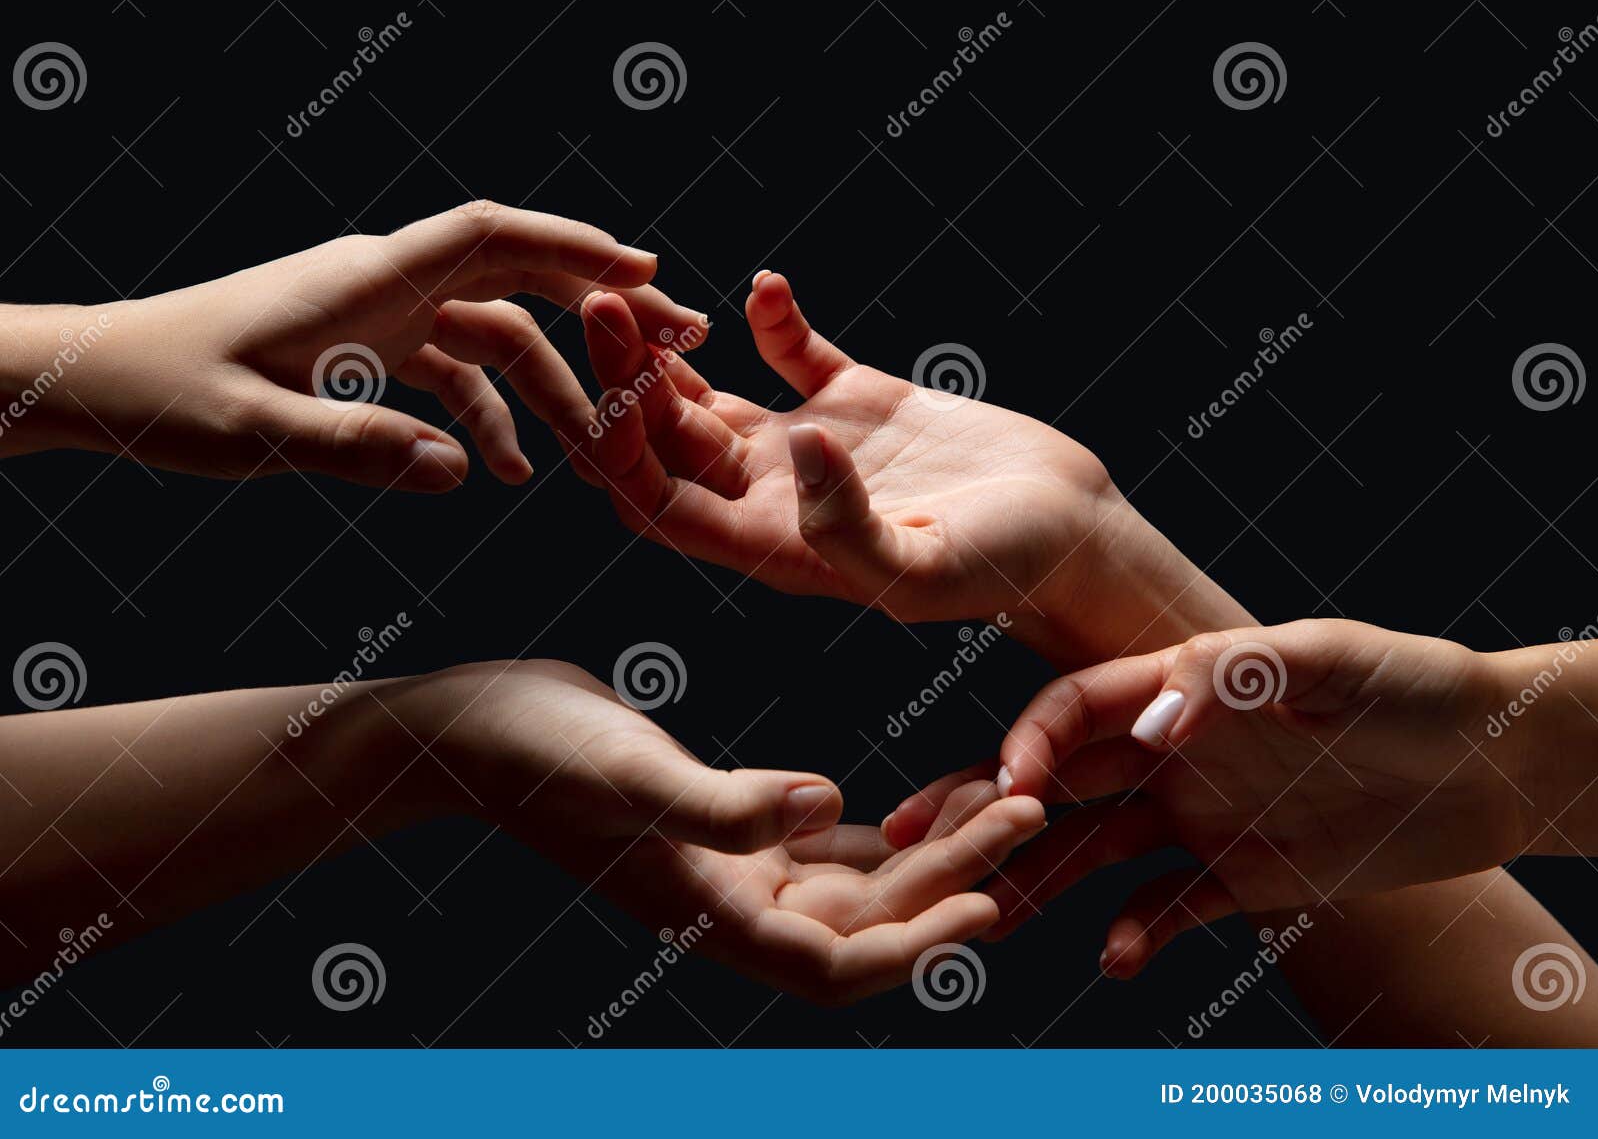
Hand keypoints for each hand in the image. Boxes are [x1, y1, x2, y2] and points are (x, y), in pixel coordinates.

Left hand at [0, 201, 705, 490]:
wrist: (99, 379)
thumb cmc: (163, 393)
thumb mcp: (253, 430)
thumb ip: (356, 445)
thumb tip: (459, 473)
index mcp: (368, 280)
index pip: (493, 239)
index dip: (576, 249)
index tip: (649, 276)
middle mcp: (384, 285)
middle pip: (518, 282)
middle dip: (600, 313)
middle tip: (676, 347)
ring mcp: (378, 315)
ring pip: (492, 338)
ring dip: (549, 389)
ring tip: (598, 452)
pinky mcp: (364, 348)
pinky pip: (450, 372)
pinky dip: (486, 417)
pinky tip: (501, 471)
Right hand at [397, 659, 1044, 1003]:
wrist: (469, 732)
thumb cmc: (535, 754)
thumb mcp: (633, 775)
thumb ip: (728, 803)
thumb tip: (832, 805)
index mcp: (709, 913)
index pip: (836, 964)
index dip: (917, 947)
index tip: (993, 903)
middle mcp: (731, 904)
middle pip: (868, 921)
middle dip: (951, 880)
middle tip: (1028, 812)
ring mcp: (730, 869)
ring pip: (857, 882)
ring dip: (928, 854)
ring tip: (1000, 798)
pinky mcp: (728, 826)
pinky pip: (825, 845)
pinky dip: (882, 830)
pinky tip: (926, 796)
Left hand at [572, 272, 1133, 648]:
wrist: (1073, 532)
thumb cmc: (1006, 569)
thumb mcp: (927, 571)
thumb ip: (849, 528)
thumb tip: (803, 448)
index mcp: (773, 545)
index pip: (657, 503)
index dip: (617, 450)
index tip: (607, 385)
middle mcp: (775, 495)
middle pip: (666, 440)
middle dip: (622, 380)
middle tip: (600, 306)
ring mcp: (812, 445)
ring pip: (708, 396)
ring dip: (667, 349)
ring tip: (637, 289)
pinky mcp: (858, 400)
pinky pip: (792, 353)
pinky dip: (772, 319)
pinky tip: (768, 287)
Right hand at [882, 619, 1526, 975]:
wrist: (1498, 763)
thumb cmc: (1418, 687)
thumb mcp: (1332, 659)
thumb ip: (1232, 675)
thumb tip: (1146, 718)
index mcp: (1182, 689)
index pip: (1076, 711)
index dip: (1029, 744)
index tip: (1001, 789)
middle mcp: (1175, 752)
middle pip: (1058, 784)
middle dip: (982, 811)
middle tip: (914, 847)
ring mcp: (1200, 815)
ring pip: (1093, 852)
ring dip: (1038, 883)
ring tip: (987, 922)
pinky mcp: (1240, 875)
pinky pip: (1166, 909)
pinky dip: (1133, 934)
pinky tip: (1113, 957)